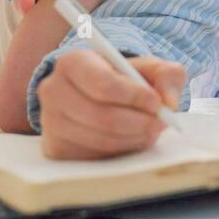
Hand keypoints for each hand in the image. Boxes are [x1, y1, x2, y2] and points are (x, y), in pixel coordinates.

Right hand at [38, 50, 185, 159]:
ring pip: (99, 139)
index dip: (134, 96)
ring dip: (133, 138)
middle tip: (160, 122)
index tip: (157, 102)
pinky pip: (93, 157)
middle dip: (138, 122)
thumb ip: (168, 76)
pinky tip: (131, 139)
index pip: (102, 83)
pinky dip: (120, 152)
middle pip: (101, 115)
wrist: (106, 100)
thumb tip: (168, 102)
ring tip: (149, 129)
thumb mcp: (153, 69)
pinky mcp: (56, 148)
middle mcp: (53, 90)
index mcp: (73, 62)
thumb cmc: (129, 80)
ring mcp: (50, 122)